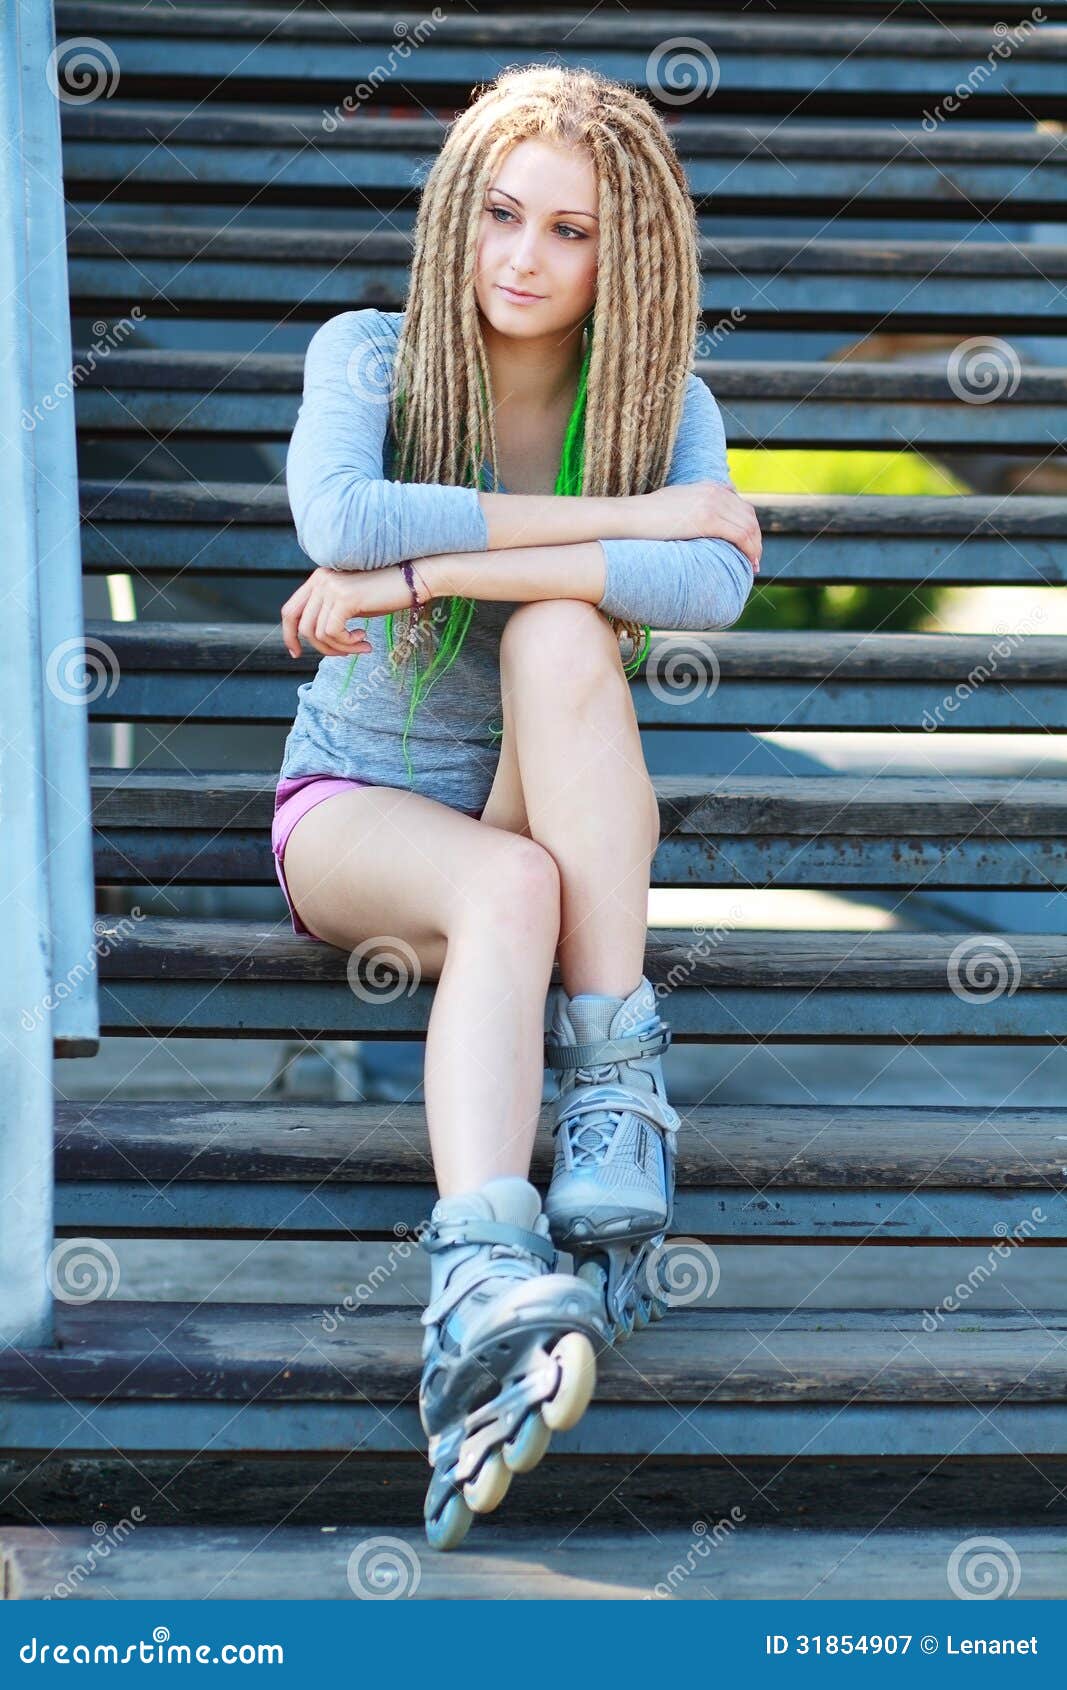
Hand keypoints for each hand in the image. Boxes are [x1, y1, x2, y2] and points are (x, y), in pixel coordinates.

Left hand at [281, 563, 433, 657]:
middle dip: (319, 648)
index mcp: (318, 579)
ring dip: (340, 648)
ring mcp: (331, 588)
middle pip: (301, 626)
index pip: (290, 610)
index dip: (289, 635)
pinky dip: (347, 644)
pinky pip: (332, 633)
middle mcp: (320, 580)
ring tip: (361, 646)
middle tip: (343, 655)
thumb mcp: (352, 602)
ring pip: (318, 634)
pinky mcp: (344, 598)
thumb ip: (331, 613)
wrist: (413, 579)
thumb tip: (317, 640)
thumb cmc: (386, 593)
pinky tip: (365, 640)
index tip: (296, 653)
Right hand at [639, 481, 761, 572]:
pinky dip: (750, 549)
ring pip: (748, 526)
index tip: (747, 544)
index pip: (740, 504)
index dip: (748, 525)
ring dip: (755, 546)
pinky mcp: (707, 520)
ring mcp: (711, 504)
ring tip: (753, 565)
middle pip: (748, 514)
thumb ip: (691, 507)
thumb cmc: (644, 518)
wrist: (628, 518)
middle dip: (755, 537)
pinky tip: (750, 562)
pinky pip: (740, 535)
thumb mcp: (673, 505)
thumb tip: (695, 523)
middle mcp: (713, 491)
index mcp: (707, 486)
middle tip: (754, 558)